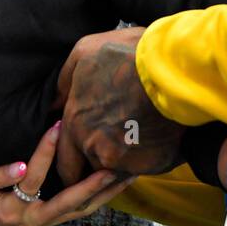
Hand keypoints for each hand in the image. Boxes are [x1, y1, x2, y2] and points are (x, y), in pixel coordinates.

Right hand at [0, 120, 135, 225]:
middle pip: (70, 203)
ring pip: (81, 209)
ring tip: (128, 174)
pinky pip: (80, 208)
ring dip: (105, 193)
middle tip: (115, 165)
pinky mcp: (52, 218)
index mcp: (13, 210)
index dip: (44, 152)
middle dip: (93, 184)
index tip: (59, 126)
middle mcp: (35, 219)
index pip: (32, 177)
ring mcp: (46, 221)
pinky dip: (99, 195)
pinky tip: (116, 182)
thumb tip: (20, 165)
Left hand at [55, 27, 186, 184]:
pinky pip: (145, 168)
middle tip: (110, 157)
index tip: (81, 161)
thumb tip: (54, 101)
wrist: (172, 69)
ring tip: (138, 142)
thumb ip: (65, 82)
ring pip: (119, 171)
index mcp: (76, 124)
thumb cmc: (128, 55)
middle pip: (91, 173)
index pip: (65, 162)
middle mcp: (95, 147)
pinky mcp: (150, 164)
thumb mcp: (84, 53)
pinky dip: (148, 159)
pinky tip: (156, 142)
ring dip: (124, 162)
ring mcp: (123, 160)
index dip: (73, 164)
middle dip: (96, 171)